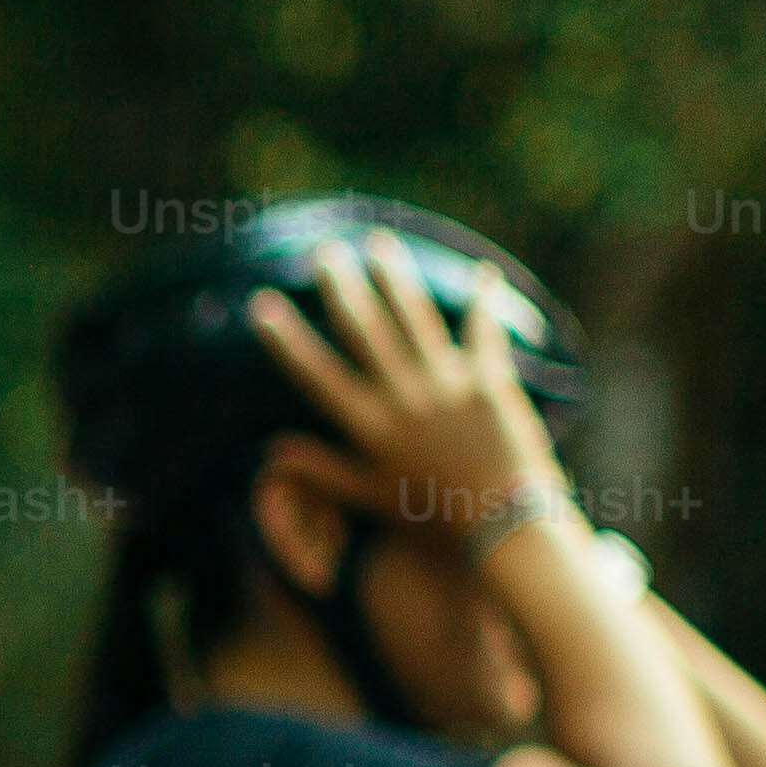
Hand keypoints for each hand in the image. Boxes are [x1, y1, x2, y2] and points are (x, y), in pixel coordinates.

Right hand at [243, 232, 566, 548]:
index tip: (262, 306)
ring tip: (379, 243)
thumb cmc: (432, 516)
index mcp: (371, 426)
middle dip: (342, 288)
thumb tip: (271, 452)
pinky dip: (485, 302)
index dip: (287, 339)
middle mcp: (404, 397)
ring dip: (396, 278)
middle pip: (366, 331)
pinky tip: (484, 274)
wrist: (503, 523)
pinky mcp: (490, 382)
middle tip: (324, 253)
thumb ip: (322, 472)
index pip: (318, 374)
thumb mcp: (370, 498)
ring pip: (415, 319)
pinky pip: (484, 332)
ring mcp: (448, 386)